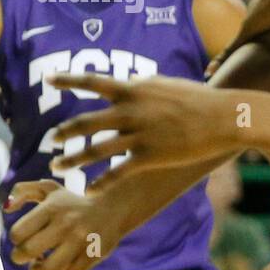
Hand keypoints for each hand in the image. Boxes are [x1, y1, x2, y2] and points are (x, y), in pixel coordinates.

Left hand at [6, 179, 123, 269]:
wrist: (111, 208)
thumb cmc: (70, 201)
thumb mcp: (47, 189)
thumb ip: (21, 191)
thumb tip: (6, 209)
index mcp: (50, 208)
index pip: (18, 232)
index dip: (14, 240)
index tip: (20, 238)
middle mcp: (65, 224)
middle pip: (28, 251)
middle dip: (19, 257)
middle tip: (23, 255)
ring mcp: (80, 242)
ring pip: (48, 269)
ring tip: (38, 264)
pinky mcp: (92, 256)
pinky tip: (57, 266)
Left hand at [46, 74, 239, 189]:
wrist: (221, 118)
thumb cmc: (194, 97)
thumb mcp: (162, 83)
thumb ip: (139, 84)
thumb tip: (127, 81)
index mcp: (130, 89)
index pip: (91, 81)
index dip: (67, 80)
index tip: (48, 79)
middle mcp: (128, 111)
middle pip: (85, 122)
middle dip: (64, 132)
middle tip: (50, 139)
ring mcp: (137, 135)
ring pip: (95, 150)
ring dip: (72, 159)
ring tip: (55, 166)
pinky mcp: (149, 157)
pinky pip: (117, 172)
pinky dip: (101, 182)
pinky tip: (88, 190)